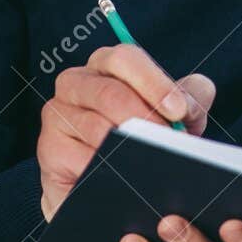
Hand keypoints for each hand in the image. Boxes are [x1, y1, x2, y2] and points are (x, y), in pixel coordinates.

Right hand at [38, 44, 216, 220]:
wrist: (114, 182)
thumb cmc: (146, 136)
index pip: (126, 58)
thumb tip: (191, 100)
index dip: (155, 83)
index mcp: (107, 64)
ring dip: (130, 147)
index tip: (179, 110)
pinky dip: (109, 169)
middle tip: (168, 142)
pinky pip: (82, 158)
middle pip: (110, 93)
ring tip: (154, 160)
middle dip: (146, 119)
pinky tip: (126, 176)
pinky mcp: (50, 149)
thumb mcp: (176, 114)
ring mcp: (58, 114)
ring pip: (97, 128)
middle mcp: (76, 82)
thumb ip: (190, 99)